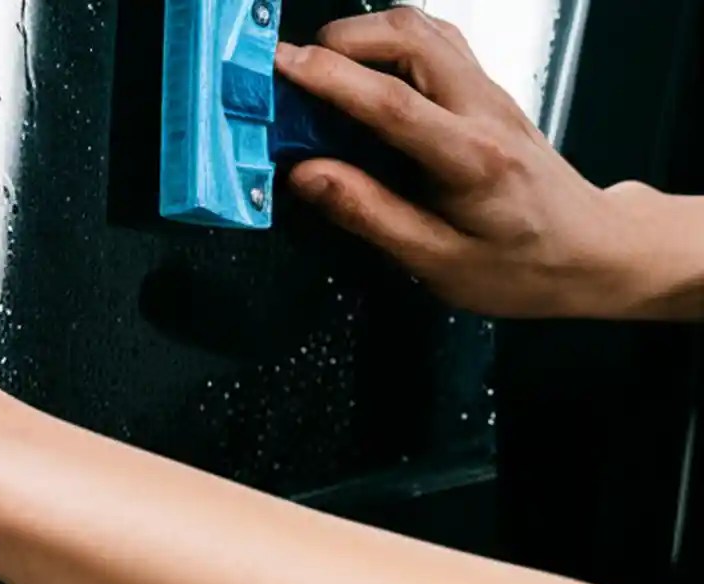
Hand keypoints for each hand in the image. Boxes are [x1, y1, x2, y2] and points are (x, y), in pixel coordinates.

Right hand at [276, 8, 703, 319]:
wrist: (591, 251)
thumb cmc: (524, 267)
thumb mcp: (439, 263)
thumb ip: (369, 215)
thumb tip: (306, 177)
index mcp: (471, 161)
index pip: (391, 102)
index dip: (329, 79)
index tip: (281, 67)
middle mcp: (483, 111)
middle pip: (409, 38)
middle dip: (340, 41)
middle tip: (294, 72)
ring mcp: (487, 92)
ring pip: (422, 27)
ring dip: (363, 35)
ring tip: (322, 70)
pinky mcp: (484, 89)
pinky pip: (434, 40)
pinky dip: (388, 41)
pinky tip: (365, 69)